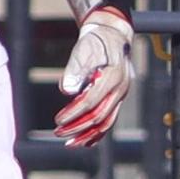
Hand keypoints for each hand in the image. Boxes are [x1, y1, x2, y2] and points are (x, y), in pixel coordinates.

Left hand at [54, 9, 132, 145]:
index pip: (91, 102)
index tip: (58, 120)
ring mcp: (121, 94)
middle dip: (78, 127)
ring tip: (70, 144)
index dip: (73, 113)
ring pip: (107, 122)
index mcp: (112, 76)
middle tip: (58, 133)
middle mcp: (120, 88)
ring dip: (88, 135)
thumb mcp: (83, 50)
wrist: (112, 35)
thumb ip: (75, 70)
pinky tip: (84, 141)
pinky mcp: (118, 98)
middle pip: (99, 116)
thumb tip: (66, 91)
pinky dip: (97, 132)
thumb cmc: (95, 41)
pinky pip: (110, 119)